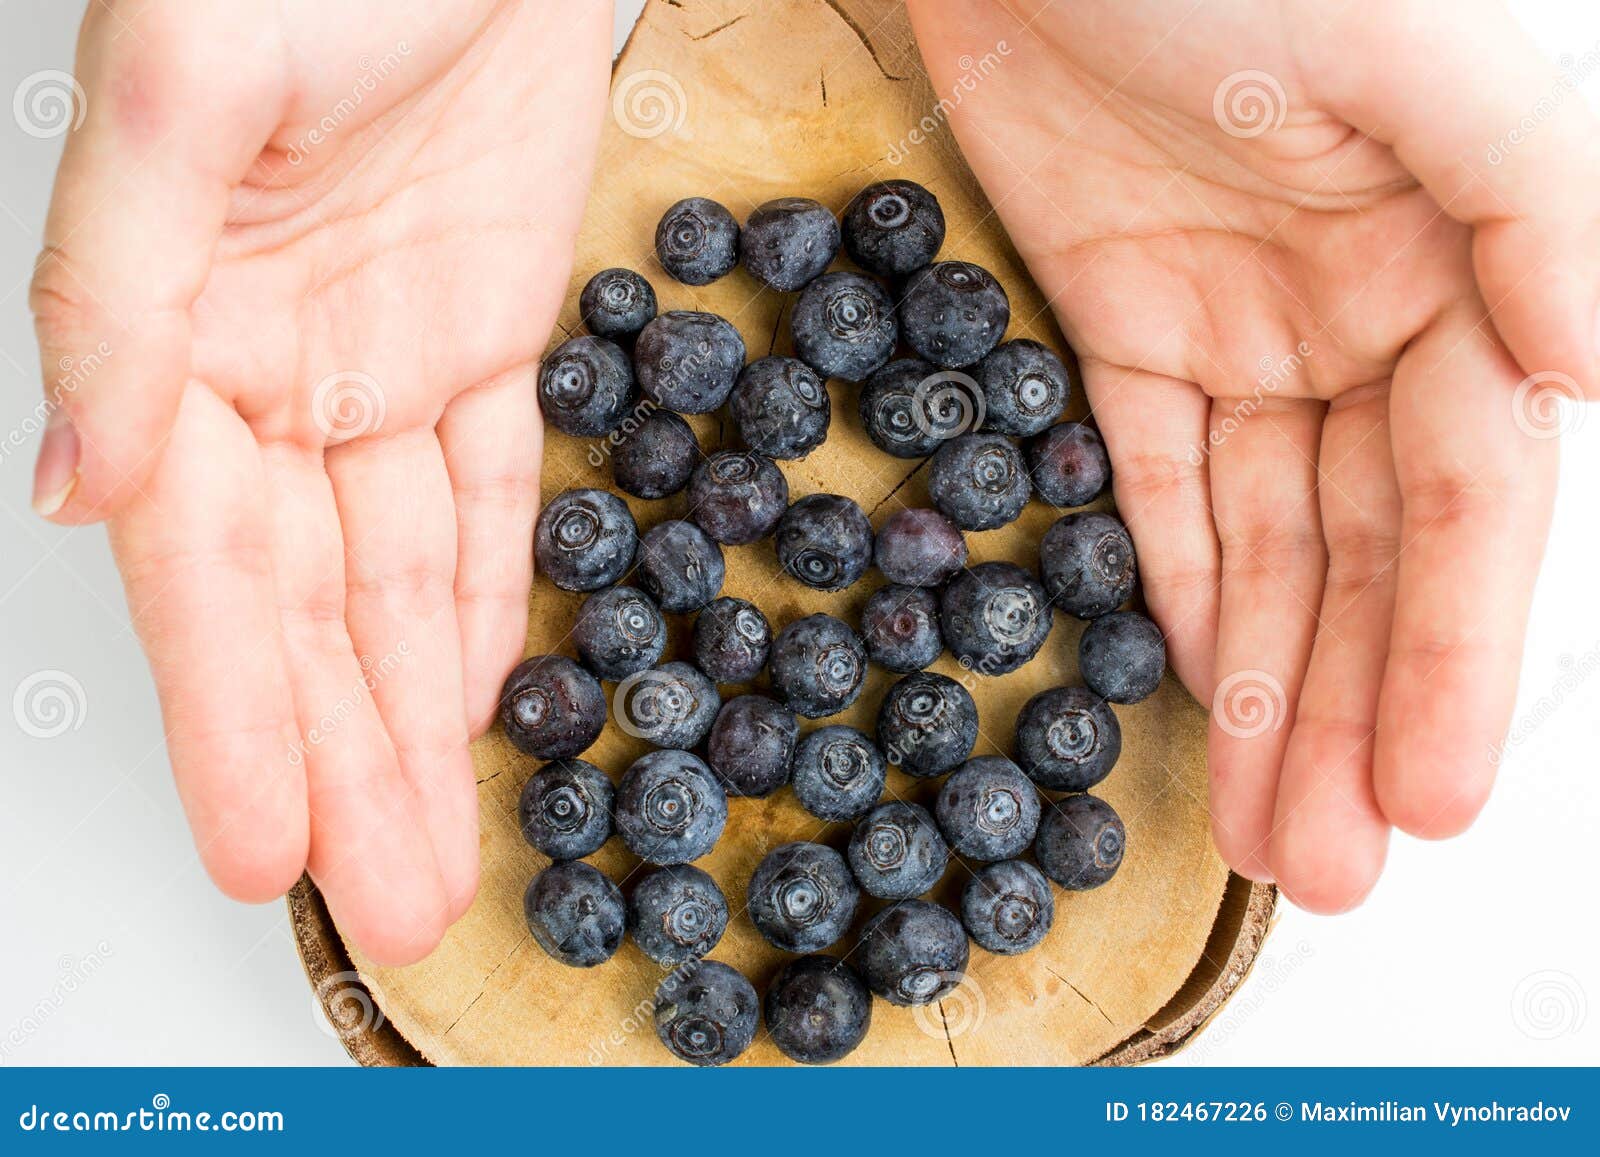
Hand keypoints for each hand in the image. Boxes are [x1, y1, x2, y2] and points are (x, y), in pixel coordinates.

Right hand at [30, 0, 608, 961]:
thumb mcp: (180, 98)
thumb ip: (114, 298)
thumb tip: (82, 493)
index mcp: (179, 340)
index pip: (208, 579)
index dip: (237, 717)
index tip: (263, 852)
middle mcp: (274, 376)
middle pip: (313, 613)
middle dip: (345, 762)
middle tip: (389, 900)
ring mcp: (382, 363)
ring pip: (404, 579)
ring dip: (417, 715)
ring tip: (440, 844)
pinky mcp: (481, 333)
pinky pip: (491, 493)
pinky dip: (488, 595)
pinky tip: (474, 693)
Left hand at [908, 0, 1599, 909]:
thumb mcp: (1433, 53)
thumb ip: (1545, 217)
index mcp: (1475, 258)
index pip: (1477, 507)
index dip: (1459, 658)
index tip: (1439, 806)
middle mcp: (1372, 305)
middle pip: (1374, 552)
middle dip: (1357, 711)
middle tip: (1329, 871)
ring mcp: (1242, 315)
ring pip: (1267, 538)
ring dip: (1269, 685)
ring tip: (1267, 836)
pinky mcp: (1122, 308)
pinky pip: (1155, 476)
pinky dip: (1177, 582)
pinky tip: (1197, 689)